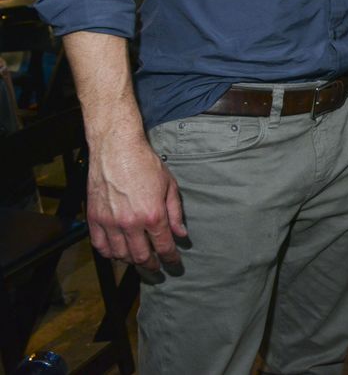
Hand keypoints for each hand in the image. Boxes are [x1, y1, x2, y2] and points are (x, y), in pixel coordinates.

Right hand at [86, 131, 186, 270]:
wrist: (117, 149)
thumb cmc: (145, 163)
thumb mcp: (169, 185)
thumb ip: (175, 212)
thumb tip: (181, 233)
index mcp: (153, 215)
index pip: (164, 247)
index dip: (171, 258)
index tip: (174, 263)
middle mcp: (130, 223)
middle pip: (141, 256)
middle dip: (152, 266)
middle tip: (158, 268)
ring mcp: (110, 222)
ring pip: (120, 255)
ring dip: (131, 261)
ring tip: (139, 260)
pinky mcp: (94, 219)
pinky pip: (100, 246)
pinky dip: (109, 254)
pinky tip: (117, 253)